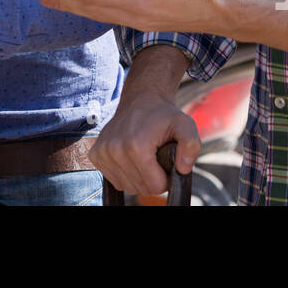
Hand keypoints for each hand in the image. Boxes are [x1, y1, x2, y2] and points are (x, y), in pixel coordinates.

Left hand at [30, 0, 235, 32]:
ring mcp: (139, 21)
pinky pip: (107, 16)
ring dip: (71, 6)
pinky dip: (89, 9)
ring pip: (96, 14)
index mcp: (138, 2)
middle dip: (59, 1)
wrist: (228, 14)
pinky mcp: (145, 21)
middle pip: (87, 9)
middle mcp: (134, 16)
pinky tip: (84, 5)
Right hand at [92, 47, 201, 195]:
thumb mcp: (185, 125)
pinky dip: (125, 174)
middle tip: (156, 158)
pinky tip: (130, 157)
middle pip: (141, 188)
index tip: (166, 162)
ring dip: (139, 177)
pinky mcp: (96, 155)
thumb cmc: (164, 115)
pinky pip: (115, 180)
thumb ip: (191, 146)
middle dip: (153, 178)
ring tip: (144, 156)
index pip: (155, 186)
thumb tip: (182, 169)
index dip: (165, 178)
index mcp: (135, 146)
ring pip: (127, 187)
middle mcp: (114, 150)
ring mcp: (102, 153)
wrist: (140, 99)